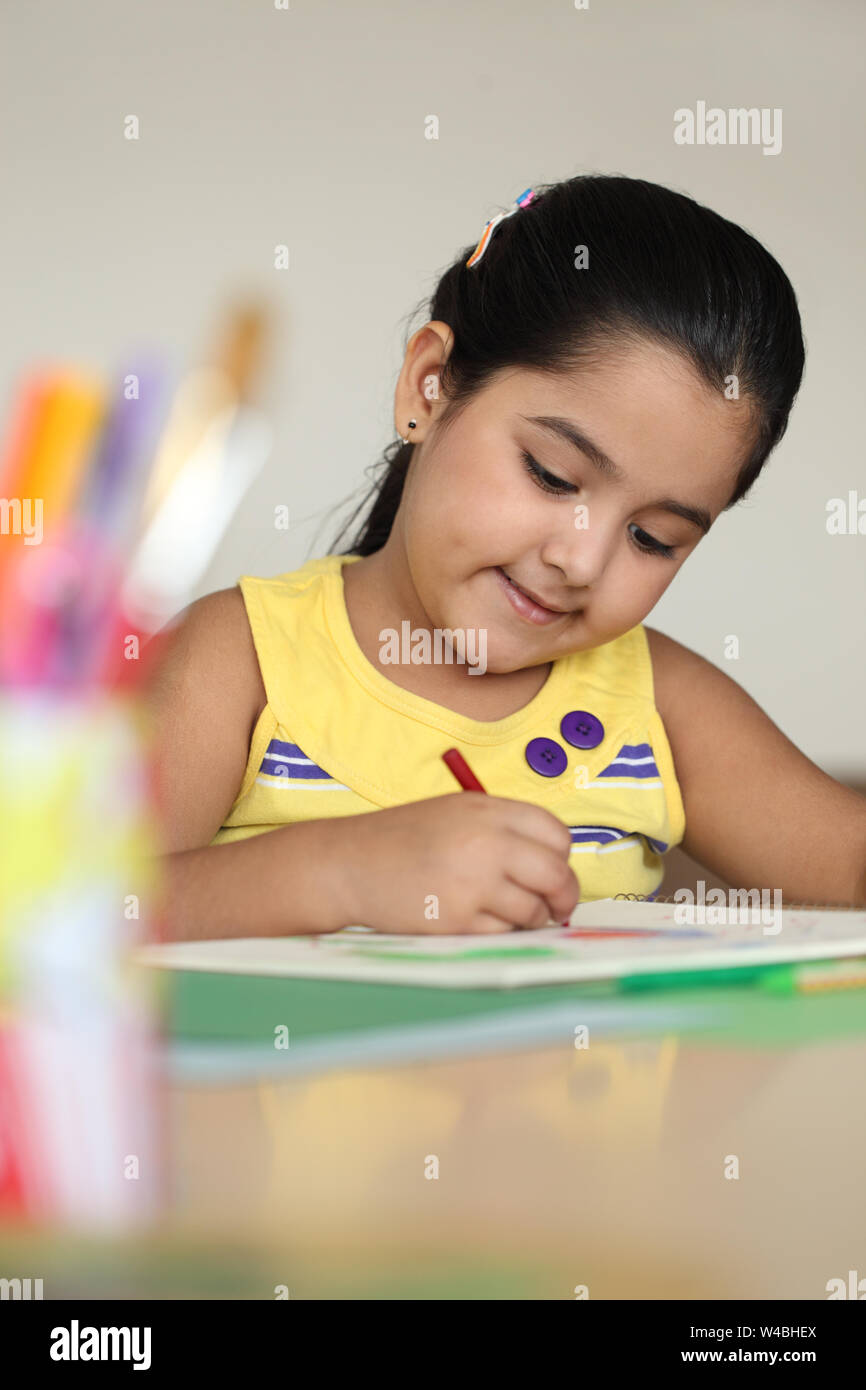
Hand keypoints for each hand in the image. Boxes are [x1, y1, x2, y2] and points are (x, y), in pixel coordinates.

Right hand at [334, 792, 580, 933]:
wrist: (349, 863)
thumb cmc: (403, 839)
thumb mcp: (456, 812)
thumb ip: (504, 829)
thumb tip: (554, 865)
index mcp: (488, 810)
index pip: (555, 834)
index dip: (561, 857)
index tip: (553, 869)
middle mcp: (486, 842)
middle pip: (555, 874)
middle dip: (564, 896)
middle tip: (558, 906)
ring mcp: (473, 883)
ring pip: (534, 910)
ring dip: (531, 918)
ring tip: (508, 912)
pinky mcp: (458, 919)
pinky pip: (503, 932)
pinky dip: (500, 931)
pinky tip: (477, 919)